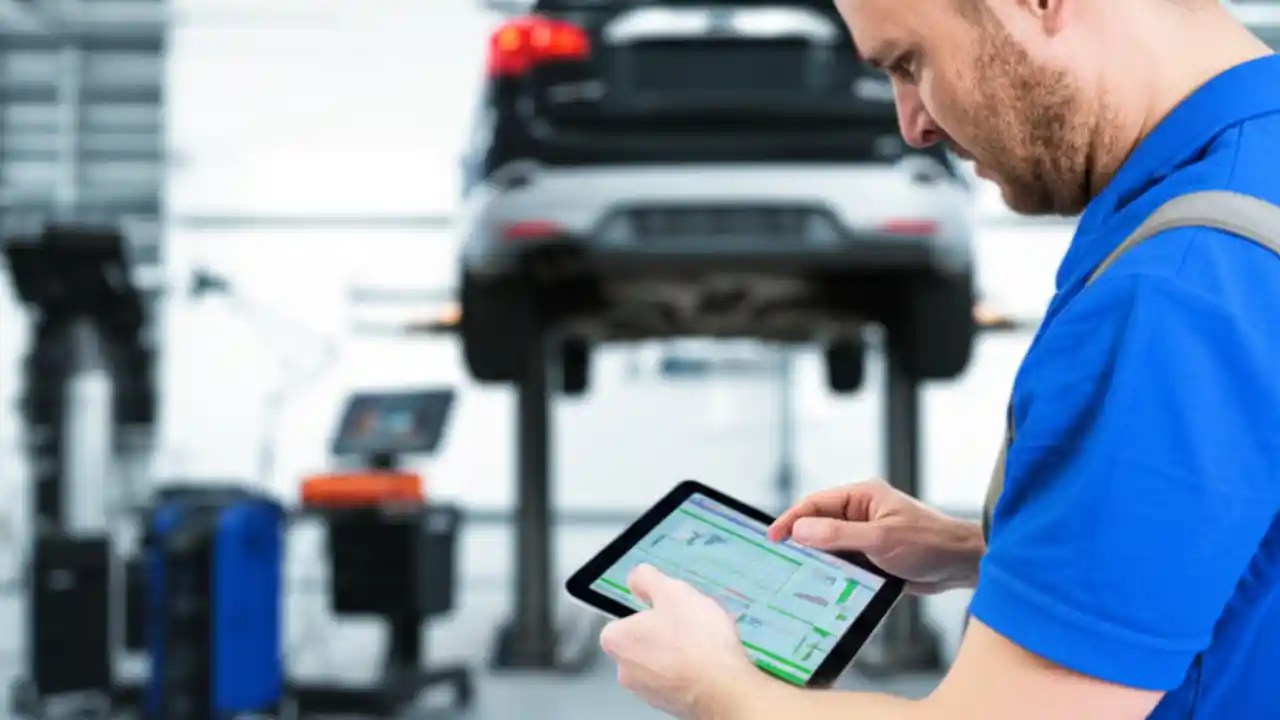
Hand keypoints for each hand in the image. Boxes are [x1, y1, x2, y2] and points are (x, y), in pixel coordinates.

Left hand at [600, 564, 759, 719]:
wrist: (723, 687)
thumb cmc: (695, 640)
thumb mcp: (671, 592)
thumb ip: (648, 580)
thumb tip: (637, 578)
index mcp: (617, 640)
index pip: (625, 620)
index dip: (649, 611)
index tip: (669, 609)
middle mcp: (625, 671)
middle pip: (643, 642)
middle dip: (665, 633)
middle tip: (690, 624)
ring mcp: (648, 692)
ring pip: (661, 663)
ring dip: (679, 653)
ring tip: (704, 644)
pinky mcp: (671, 705)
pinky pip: (678, 681)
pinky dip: (691, 672)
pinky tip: (710, 663)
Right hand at [768, 479, 984, 594]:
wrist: (961, 564)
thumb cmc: (929, 542)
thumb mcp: (881, 539)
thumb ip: (839, 534)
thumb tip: (801, 530)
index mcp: (862, 496)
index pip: (816, 504)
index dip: (792, 519)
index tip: (773, 537)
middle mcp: (861, 512)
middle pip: (819, 524)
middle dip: (801, 540)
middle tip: (781, 560)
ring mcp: (866, 534)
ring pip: (830, 546)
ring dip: (818, 559)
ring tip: (798, 575)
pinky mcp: (872, 555)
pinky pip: (844, 562)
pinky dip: (833, 572)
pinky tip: (824, 585)